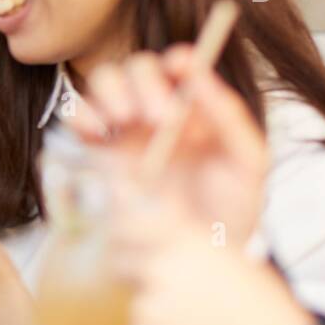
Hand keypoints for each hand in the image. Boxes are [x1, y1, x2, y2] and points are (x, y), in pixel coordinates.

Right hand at [73, 46, 268, 249]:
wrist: (196, 264)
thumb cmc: (226, 216)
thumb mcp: (247, 165)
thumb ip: (229, 118)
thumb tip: (200, 76)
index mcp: (195, 110)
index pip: (180, 68)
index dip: (179, 60)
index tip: (183, 66)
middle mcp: (156, 114)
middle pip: (138, 69)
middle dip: (145, 83)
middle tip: (160, 118)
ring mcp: (123, 132)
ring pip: (104, 83)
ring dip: (112, 92)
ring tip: (126, 120)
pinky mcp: (96, 155)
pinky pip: (77, 119)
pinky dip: (81, 115)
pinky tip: (98, 131)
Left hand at [106, 193, 317, 324]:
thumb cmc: (269, 315)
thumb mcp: (237, 260)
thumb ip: (195, 244)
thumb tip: (168, 225)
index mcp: (187, 242)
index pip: (132, 223)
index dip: (127, 233)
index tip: (129, 242)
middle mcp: (162, 269)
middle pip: (124, 266)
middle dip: (138, 278)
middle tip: (172, 299)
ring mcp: (149, 308)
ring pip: (139, 308)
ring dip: (157, 319)